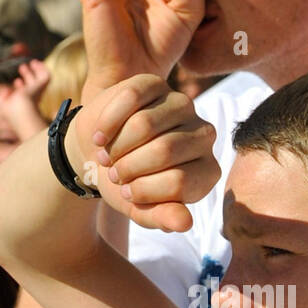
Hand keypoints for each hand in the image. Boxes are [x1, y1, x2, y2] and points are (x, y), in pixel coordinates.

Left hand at [0, 60, 49, 139]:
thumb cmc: (10, 111)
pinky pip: (45, 76)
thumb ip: (3, 97)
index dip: (21, 87)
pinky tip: (36, 63)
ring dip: (36, 70)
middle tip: (22, 67)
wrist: (20, 110)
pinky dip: (42, 69)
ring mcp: (38, 92)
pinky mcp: (41, 86)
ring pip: (40, 80)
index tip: (17, 81)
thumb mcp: (3, 104)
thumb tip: (4, 90)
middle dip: (27, 75)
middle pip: (32, 84)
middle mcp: (33, 98)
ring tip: (33, 62)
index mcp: (24, 104)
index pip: (25, 93)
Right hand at [77, 74, 218, 232]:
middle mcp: (204, 136)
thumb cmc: (126, 184)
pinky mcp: (156, 84)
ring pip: (145, 124)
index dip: (144, 191)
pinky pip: (130, 98)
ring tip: (108, 157)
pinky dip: (107, 122)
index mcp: (207, 171)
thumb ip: (162, 218)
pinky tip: (101, 136)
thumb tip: (184, 224)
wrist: (100, 155)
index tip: (127, 193)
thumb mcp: (140, 209)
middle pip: (165, 151)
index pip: (180, 182)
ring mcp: (182, 105)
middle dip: (129, 167)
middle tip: (114, 174)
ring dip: (117, 146)